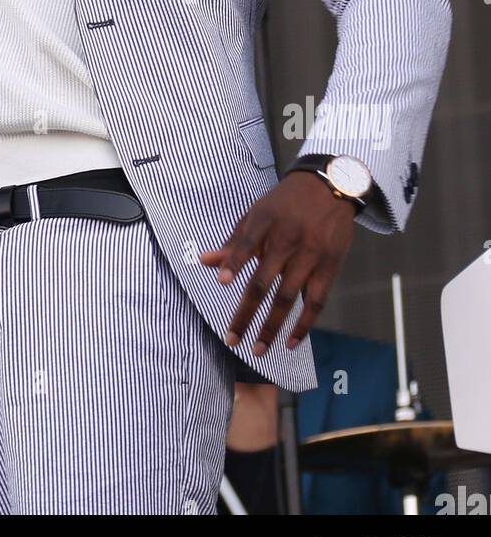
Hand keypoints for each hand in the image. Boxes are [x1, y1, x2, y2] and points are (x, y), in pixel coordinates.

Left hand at [199, 171, 356, 356]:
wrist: (331, 186)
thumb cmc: (286, 203)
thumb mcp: (257, 213)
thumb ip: (233, 241)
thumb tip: (204, 261)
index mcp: (265, 221)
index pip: (246, 244)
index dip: (234, 263)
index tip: (222, 282)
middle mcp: (288, 240)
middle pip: (263, 282)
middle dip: (246, 313)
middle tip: (232, 339)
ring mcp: (310, 256)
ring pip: (287, 298)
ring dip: (271, 327)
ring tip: (257, 349)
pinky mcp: (329, 267)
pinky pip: (315, 301)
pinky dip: (304, 324)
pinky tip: (290, 342)